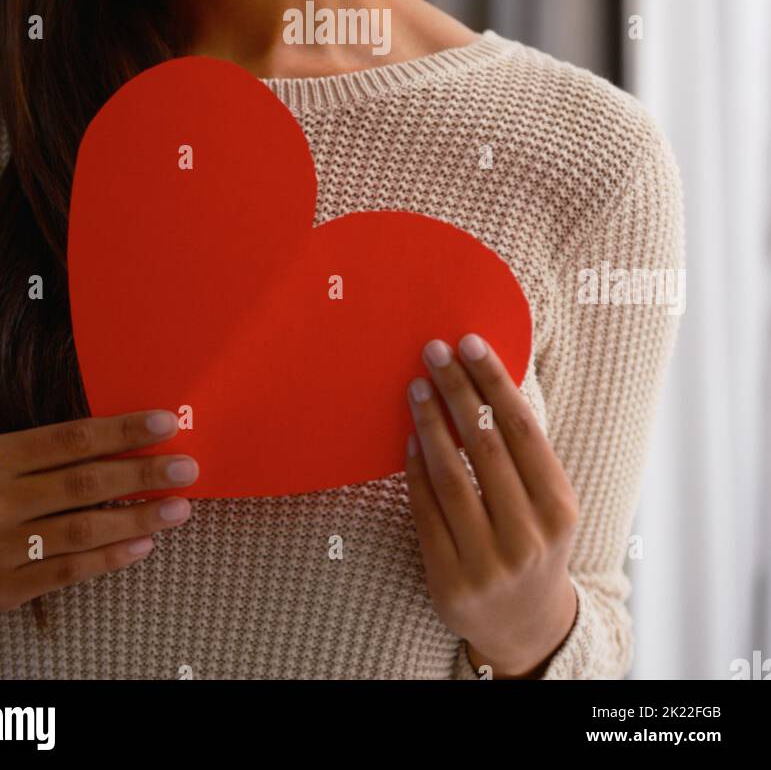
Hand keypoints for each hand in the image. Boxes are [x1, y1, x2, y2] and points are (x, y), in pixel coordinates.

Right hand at [0, 410, 197, 634]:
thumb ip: (44, 452)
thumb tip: (123, 443)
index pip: (70, 439)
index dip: (123, 431)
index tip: (167, 423)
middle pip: (84, 484)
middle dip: (143, 474)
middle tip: (187, 468)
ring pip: (83, 531)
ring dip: (140, 519)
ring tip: (178, 508)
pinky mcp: (1, 590)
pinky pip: (69, 571)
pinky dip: (111, 558)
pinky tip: (143, 544)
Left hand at [404, 333, 579, 677]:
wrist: (526, 625)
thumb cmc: (534, 541)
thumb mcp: (547, 502)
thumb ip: (523, 452)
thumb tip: (484, 378)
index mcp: (559, 508)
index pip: (523, 430)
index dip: (494, 382)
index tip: (470, 343)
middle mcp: (528, 536)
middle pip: (485, 446)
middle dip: (457, 391)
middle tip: (434, 351)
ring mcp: (488, 563)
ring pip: (451, 477)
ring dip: (430, 423)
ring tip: (416, 386)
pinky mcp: (451, 581)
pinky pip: (426, 512)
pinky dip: (415, 470)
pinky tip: (409, 437)